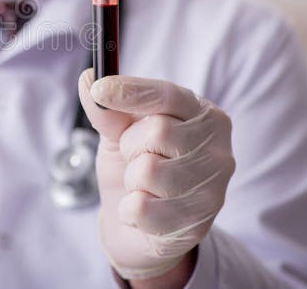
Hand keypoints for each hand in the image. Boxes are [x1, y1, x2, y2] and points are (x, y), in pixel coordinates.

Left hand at [78, 72, 234, 280]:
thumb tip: (88, 78)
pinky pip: (142, 208)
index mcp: (204, 116)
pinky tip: (142, 211)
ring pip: (148, 170)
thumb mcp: (119, 133)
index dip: (133, 90)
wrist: (138, 229)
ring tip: (141, 185)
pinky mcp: (197, 226)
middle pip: (158, 131)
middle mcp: (218, 149)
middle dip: (131, 145)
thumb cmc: (135, 169)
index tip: (98, 89)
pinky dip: (129, 209)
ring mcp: (212, 190)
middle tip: (135, 156)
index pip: (169, 95)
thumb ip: (108, 110)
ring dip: (131, 179)